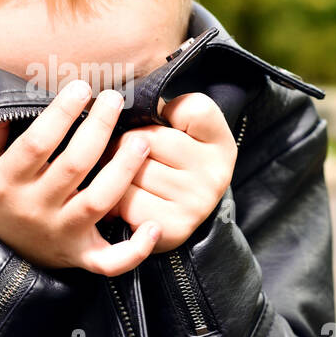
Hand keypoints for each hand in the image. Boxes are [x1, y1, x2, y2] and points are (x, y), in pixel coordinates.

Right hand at [0, 80, 160, 276]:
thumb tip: (10, 92)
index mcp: (6, 182)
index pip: (36, 143)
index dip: (60, 114)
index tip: (80, 87)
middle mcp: (34, 209)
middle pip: (74, 166)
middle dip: (98, 128)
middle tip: (114, 98)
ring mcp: (61, 233)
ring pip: (98, 203)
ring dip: (123, 171)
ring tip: (140, 141)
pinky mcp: (81, 255)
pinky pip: (110, 261)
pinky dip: (135, 251)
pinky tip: (153, 225)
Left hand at [108, 93, 236, 252]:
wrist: (180, 213)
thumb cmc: (172, 161)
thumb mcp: (181, 129)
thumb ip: (161, 110)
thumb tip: (116, 108)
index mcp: (221, 143)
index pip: (193, 109)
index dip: (167, 111)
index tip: (164, 122)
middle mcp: (216, 174)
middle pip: (148, 140)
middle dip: (124, 143)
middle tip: (121, 149)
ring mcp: (197, 204)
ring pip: (131, 172)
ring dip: (114, 173)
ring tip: (118, 174)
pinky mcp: (175, 228)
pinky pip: (126, 203)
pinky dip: (115, 201)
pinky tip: (123, 199)